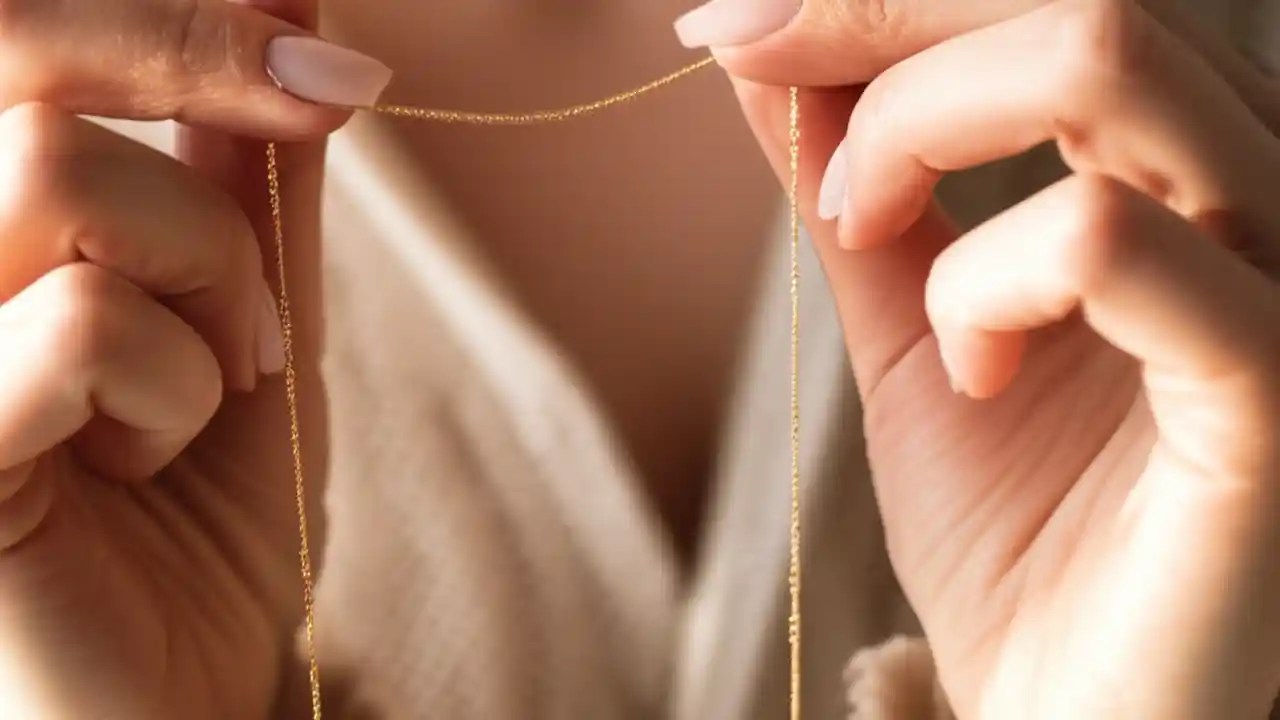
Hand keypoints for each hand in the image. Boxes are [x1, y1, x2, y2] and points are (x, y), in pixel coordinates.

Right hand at [0, 1, 389, 716]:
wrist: (181, 687)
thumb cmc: (199, 509)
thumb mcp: (242, 315)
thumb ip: (246, 171)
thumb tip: (296, 3)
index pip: (25, 40)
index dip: (172, 21)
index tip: (323, 63)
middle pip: (29, 70)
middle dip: (204, 196)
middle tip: (251, 327)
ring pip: (56, 175)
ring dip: (198, 290)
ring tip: (198, 398)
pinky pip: (76, 323)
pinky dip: (168, 387)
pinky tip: (139, 463)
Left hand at [682, 0, 1279, 716]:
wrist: (1075, 715)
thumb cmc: (1018, 538)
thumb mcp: (912, 334)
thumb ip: (862, 195)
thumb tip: (773, 60)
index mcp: (1185, 175)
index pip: (1056, 0)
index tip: (734, 25)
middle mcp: (1264, 196)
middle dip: (876, 17)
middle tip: (757, 81)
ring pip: (1106, 60)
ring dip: (912, 128)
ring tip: (865, 234)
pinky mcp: (1271, 391)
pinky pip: (1109, 240)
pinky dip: (983, 280)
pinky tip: (974, 373)